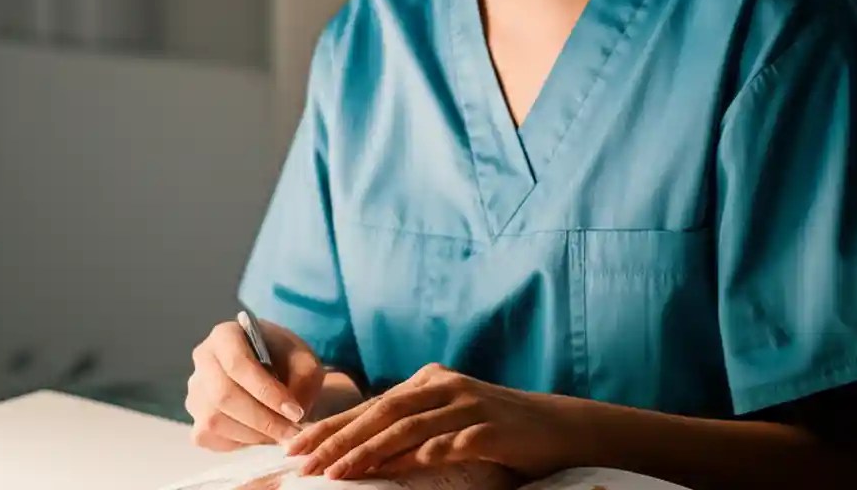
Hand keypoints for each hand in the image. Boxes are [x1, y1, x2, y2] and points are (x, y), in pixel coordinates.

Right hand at [185, 319, 325, 450]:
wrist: (278, 372)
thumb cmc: (288, 361)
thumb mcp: (304, 361)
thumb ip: (302, 381)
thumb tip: (288, 413)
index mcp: (225, 335)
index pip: (237, 364)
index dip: (266, 392)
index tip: (296, 412)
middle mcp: (203, 360)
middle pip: (223, 395)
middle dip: (262, 420)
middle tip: (293, 433)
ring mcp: (195, 390)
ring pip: (215, 420)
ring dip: (254, 434)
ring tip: (281, 434)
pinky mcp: (195, 417)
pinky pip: (210, 437)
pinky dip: (239, 443)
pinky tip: (261, 435)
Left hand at [285, 363, 573, 479]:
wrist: (561, 428)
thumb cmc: (498, 428)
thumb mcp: (449, 420)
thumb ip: (411, 428)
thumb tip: (359, 450)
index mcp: (428, 382)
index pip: (370, 405)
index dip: (331, 425)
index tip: (295, 445)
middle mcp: (443, 386)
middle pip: (380, 412)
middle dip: (337, 437)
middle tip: (302, 460)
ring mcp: (467, 405)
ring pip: (405, 428)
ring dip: (366, 451)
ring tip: (335, 473)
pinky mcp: (489, 428)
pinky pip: (444, 445)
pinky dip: (414, 460)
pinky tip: (389, 473)